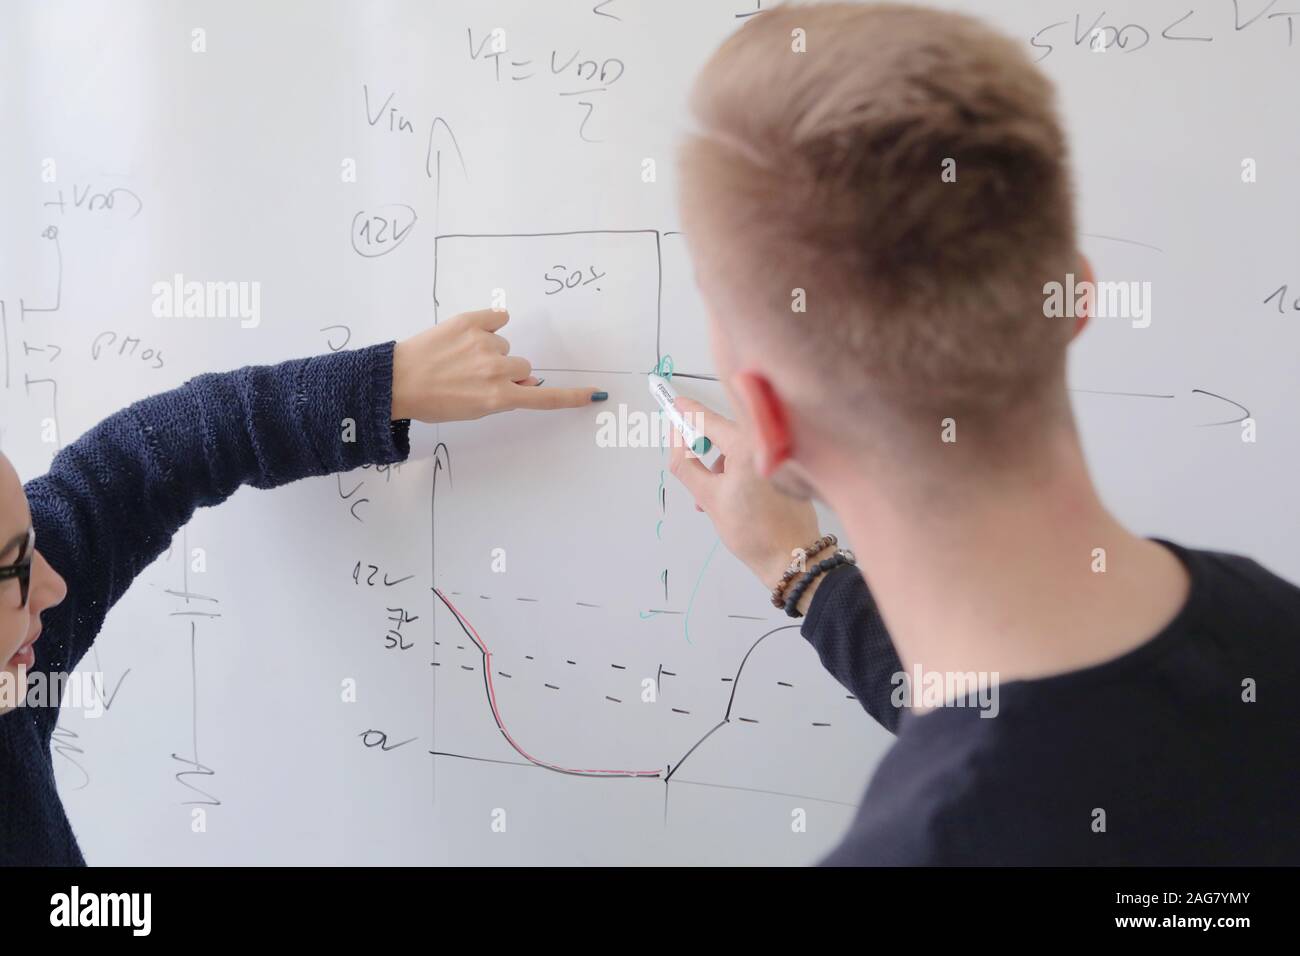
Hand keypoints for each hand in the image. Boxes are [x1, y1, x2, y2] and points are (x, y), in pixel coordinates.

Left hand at [391, 309, 603, 421]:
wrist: (396, 380)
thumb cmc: (432, 401)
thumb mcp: (471, 410)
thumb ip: (502, 396)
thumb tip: (527, 380)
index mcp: (497, 398)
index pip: (543, 398)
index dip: (570, 396)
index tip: (594, 393)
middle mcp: (495, 371)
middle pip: (522, 366)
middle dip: (507, 371)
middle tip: (474, 376)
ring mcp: (484, 345)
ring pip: (505, 344)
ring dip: (491, 350)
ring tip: (459, 359)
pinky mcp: (471, 322)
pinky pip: (496, 318)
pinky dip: (488, 324)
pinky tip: (469, 334)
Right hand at [668, 397, 823, 593]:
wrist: (790, 558)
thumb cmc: (755, 533)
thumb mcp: (708, 497)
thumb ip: (686, 463)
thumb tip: (677, 438)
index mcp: (748, 447)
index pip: (710, 420)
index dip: (688, 412)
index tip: (674, 403)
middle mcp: (768, 446)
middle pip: (725, 435)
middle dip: (705, 452)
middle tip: (691, 468)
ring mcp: (780, 457)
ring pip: (738, 451)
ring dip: (720, 468)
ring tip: (713, 500)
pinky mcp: (787, 469)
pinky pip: (754, 460)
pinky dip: (738, 473)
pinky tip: (732, 499)